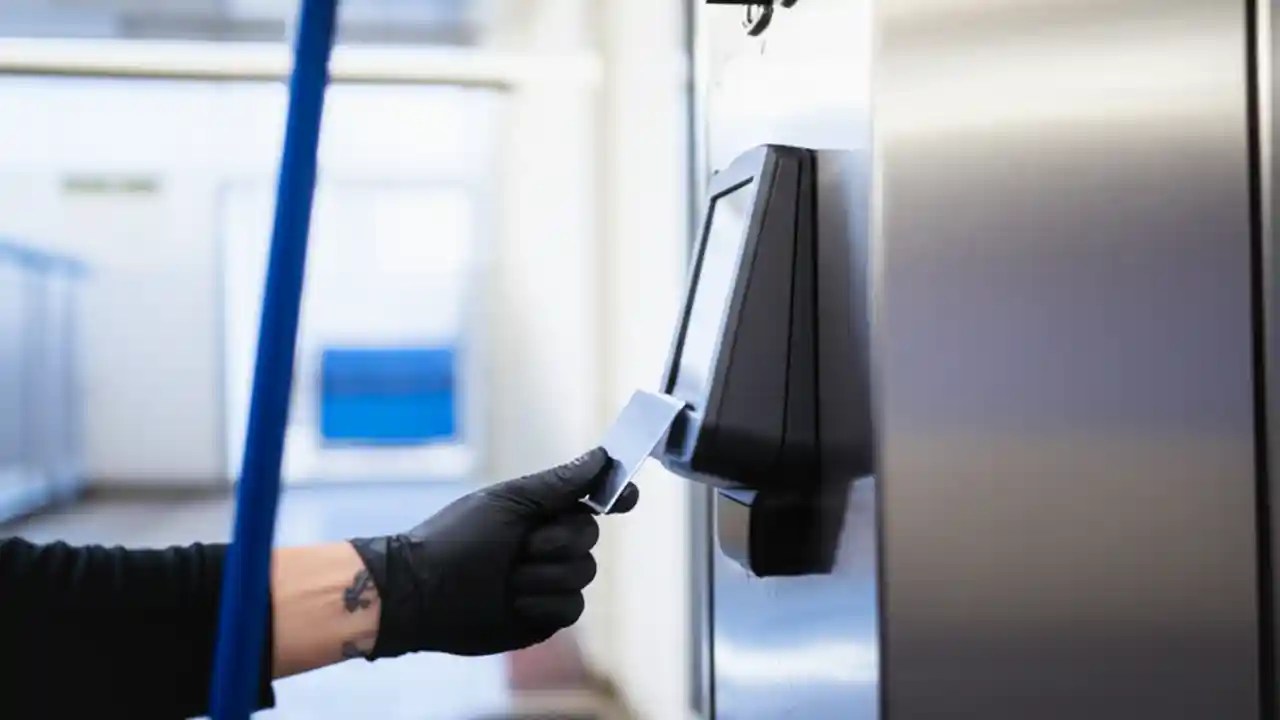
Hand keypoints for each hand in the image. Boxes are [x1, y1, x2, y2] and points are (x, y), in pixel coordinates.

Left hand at [348, 448, 637, 657]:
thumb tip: (600, 456)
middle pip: (590, 535)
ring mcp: (549, 581)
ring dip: (543, 575)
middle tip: (521, 546)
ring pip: (584, 573)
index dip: (613, 495)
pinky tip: (513, 602)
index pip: (590, 500)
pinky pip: (572, 607)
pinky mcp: (546, 617)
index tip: (627, 495)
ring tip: (507, 579)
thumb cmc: (457, 539)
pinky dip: (542, 603)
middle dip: (557, 541)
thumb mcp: (508, 502)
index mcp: (540, 512)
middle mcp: (549, 545)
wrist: (423, 593)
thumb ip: (559, 484)